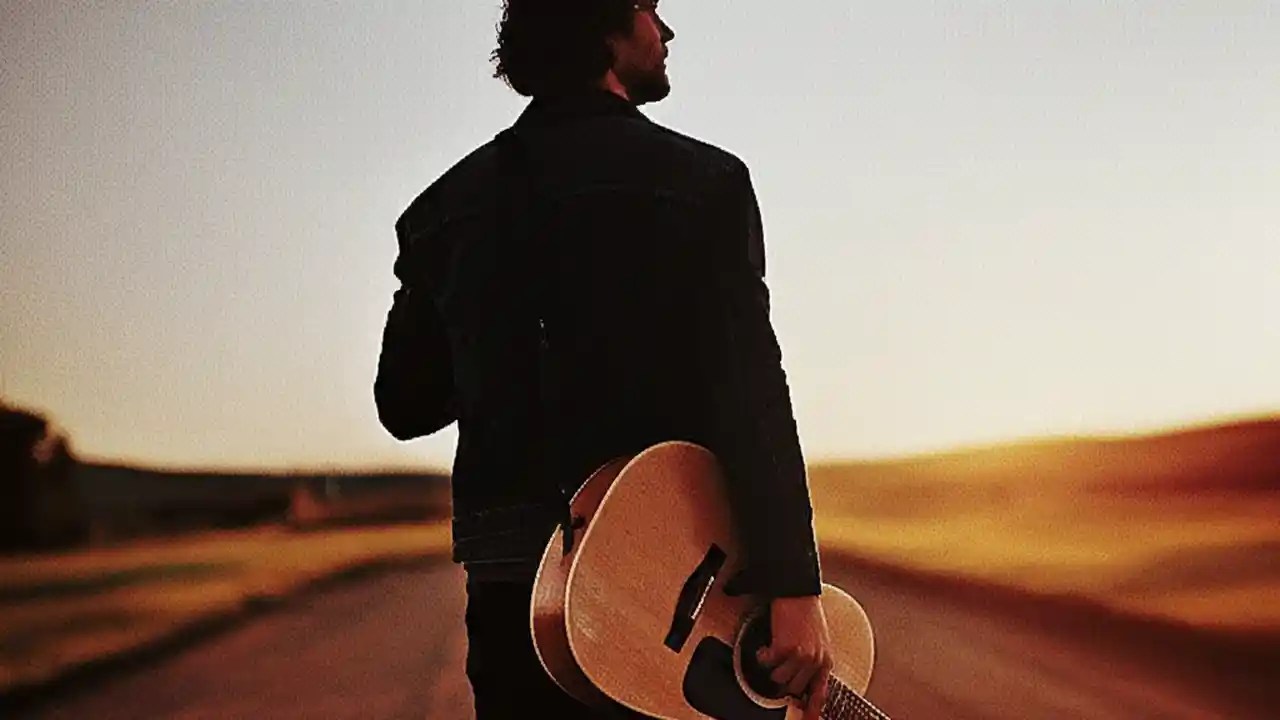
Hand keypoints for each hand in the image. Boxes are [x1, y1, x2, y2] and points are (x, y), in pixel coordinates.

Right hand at [755, 595, 832, 719]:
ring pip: (779, 679)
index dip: (812, 712)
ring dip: (772, 667)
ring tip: (773, 653)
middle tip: (777, 669)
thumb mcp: (818, 642)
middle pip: (794, 689)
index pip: (819, 694)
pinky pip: (768, 663)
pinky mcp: (785, 647)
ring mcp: (801, 655)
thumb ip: (812, 663)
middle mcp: (815, 661)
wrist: (798, 592)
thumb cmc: (806, 614)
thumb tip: (799, 683)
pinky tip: (766, 646)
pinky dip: (763, 655)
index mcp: (825, 661)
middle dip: (782, 681)